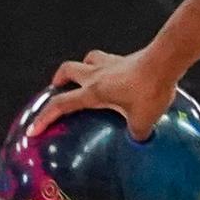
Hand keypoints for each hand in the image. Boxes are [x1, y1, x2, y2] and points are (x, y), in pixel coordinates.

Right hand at [28, 47, 179, 140]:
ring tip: (83, 79)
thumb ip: (136, 134)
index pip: (61, 105)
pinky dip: (104, 66)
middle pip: (67, 70)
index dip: (45, 118)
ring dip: (81, 68)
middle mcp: (97, 74)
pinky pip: (107, 59)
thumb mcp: (143, 121)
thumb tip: (137, 140)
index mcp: (93, 92)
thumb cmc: (150, 91)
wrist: (165, 62)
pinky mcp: (125, 58)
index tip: (33, 130)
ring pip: (86, 60)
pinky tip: (114, 75)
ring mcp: (111, 63)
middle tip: (58, 91)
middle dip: (58, 81)